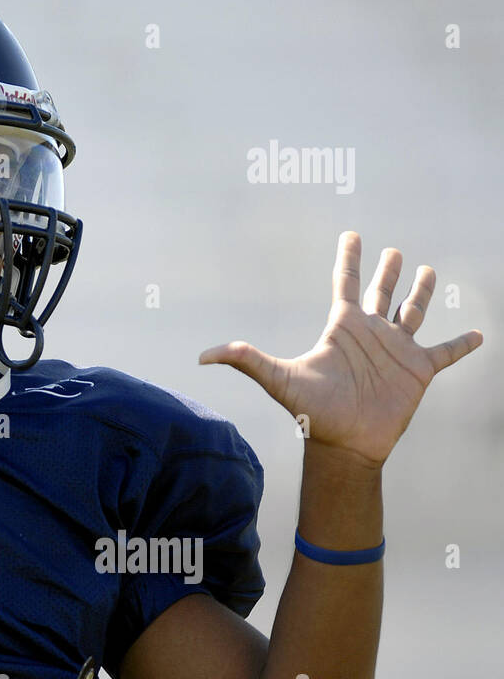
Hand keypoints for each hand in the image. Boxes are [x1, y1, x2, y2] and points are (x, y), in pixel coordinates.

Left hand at [199, 231, 482, 467]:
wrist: (344, 443)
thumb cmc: (311, 411)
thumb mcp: (278, 379)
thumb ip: (244, 360)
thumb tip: (202, 355)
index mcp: (342, 328)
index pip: (345, 283)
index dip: (348, 259)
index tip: (352, 234)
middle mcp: (370, 334)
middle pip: (381, 293)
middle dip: (386, 271)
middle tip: (393, 251)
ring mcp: (396, 351)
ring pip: (413, 313)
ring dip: (421, 293)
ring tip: (427, 271)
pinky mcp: (419, 371)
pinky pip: (445, 352)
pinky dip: (462, 344)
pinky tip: (479, 335)